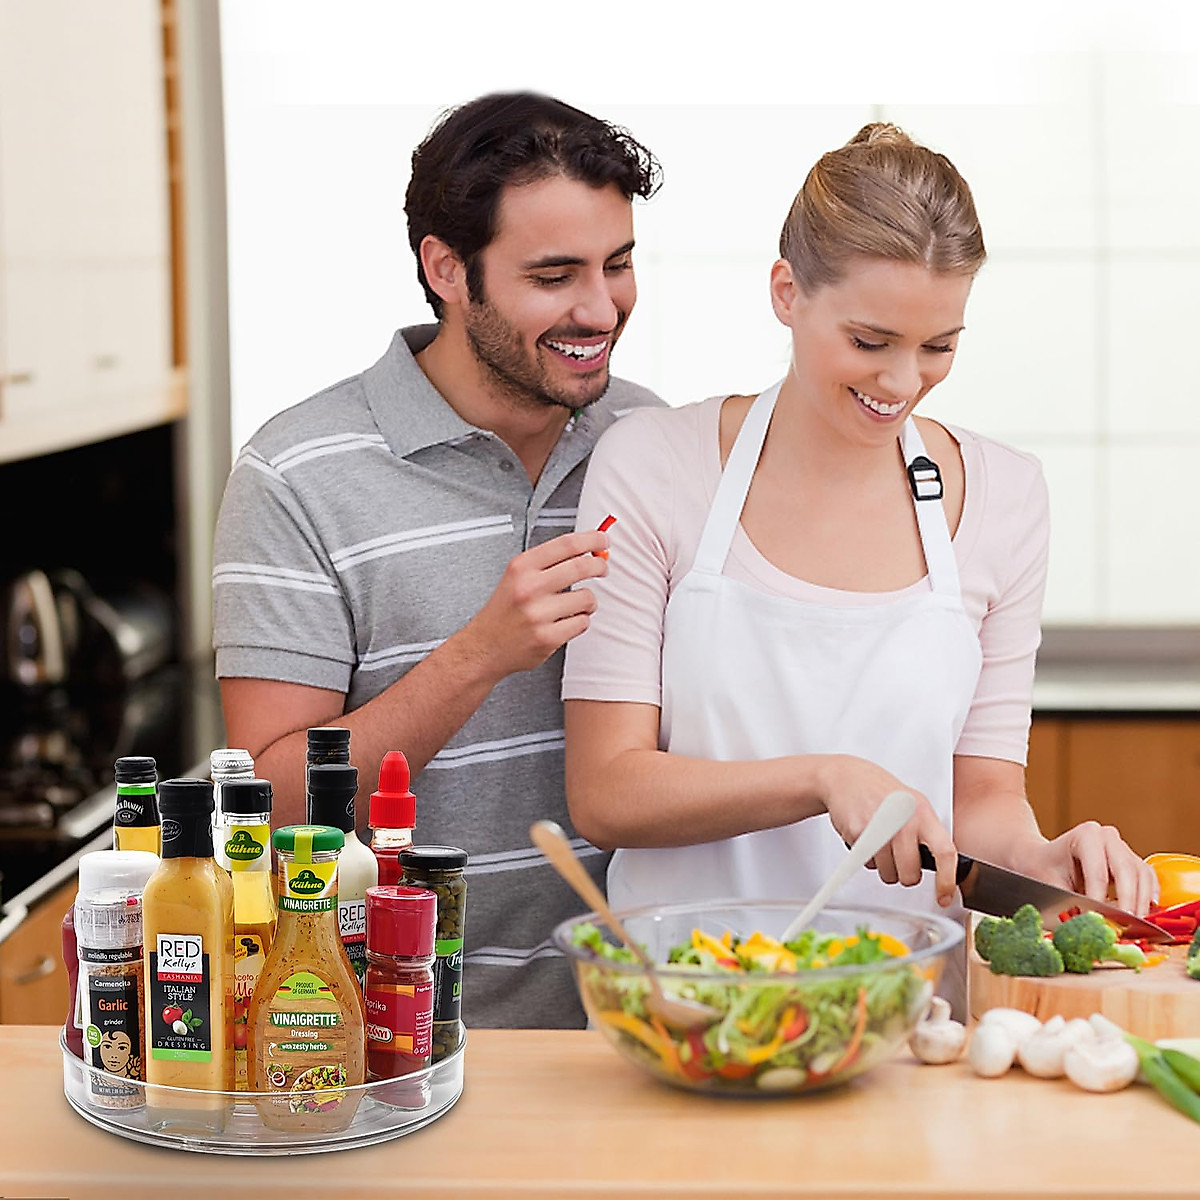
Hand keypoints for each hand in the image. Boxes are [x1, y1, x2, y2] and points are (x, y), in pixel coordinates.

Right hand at [457, 530, 609, 679]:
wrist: (485, 646)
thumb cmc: (504, 609)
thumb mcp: (517, 575)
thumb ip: (549, 561)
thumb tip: (587, 549)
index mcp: (522, 567)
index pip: (566, 544)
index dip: (592, 539)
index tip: (602, 540)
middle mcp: (529, 588)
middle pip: (582, 566)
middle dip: (600, 565)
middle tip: (602, 567)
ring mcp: (539, 614)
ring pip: (587, 598)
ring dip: (589, 601)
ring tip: (577, 603)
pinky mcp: (547, 637)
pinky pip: (582, 623)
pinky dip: (580, 621)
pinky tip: (567, 620)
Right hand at [815, 755, 958, 906]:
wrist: (848, 778)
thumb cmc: (883, 793)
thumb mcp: (915, 804)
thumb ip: (929, 832)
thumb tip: (945, 865)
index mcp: (923, 814)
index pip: (945, 853)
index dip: (946, 880)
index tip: (943, 896)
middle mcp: (903, 821)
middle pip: (910, 875)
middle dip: (905, 874)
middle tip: (900, 859)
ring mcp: (880, 828)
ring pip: (888, 874)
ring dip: (885, 866)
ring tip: (882, 844)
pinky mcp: (858, 834)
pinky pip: (868, 864)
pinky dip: (867, 858)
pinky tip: (867, 838)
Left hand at [1020, 822, 1157, 915]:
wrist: (1043, 859)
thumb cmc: (1043, 870)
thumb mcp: (1049, 886)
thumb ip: (1069, 905)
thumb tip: (1086, 927)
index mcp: (1086, 835)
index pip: (1098, 870)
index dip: (1099, 898)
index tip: (1098, 920)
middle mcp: (1108, 837)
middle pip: (1126, 870)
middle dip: (1127, 901)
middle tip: (1124, 927)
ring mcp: (1123, 848)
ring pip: (1142, 875)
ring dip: (1140, 904)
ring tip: (1133, 928)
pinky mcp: (1133, 862)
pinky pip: (1147, 880)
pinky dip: (1147, 899)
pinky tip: (1143, 918)